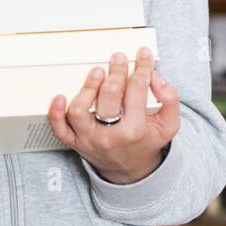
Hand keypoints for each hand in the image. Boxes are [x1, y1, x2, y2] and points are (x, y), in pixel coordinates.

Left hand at [47, 47, 181, 184]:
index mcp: (135, 130)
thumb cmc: (145, 141)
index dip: (142, 68)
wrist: (129, 170)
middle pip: (109, 96)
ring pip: (80, 111)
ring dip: (87, 88)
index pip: (138, 90)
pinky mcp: (75, 141)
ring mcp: (89, 139)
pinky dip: (55, 113)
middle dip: (116, 72)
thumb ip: (170, 99)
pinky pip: (59, 129)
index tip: (143, 55)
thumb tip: (156, 77)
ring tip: (97, 73)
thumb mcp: (168, 125)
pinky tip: (59, 97)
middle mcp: (110, 135)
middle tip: (119, 59)